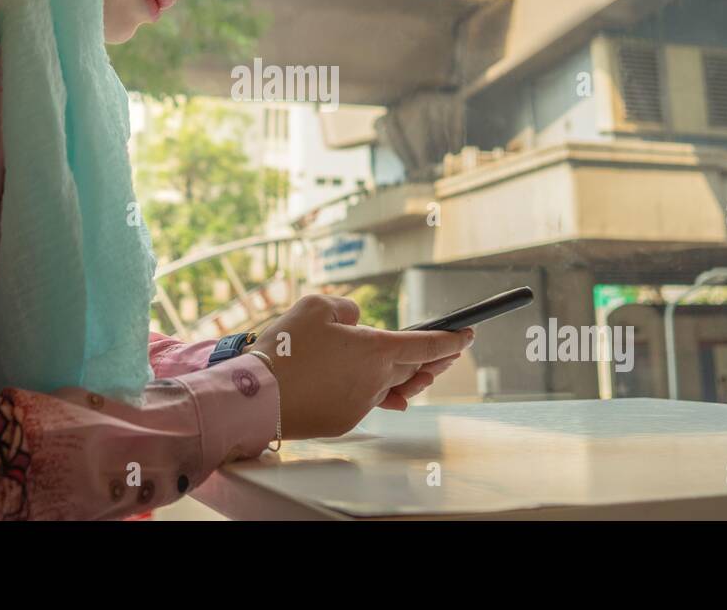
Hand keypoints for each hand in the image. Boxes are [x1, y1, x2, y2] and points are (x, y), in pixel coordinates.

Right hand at [249, 294, 472, 439]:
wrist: (258, 395)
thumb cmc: (287, 347)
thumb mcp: (316, 306)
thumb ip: (347, 309)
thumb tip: (358, 323)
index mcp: (376, 350)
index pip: (426, 346)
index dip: (451, 340)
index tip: (468, 336)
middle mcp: (376, 381)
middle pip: (415, 370)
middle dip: (436, 361)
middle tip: (450, 354)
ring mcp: (361, 404)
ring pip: (392, 388)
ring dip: (409, 378)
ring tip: (423, 372)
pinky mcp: (344, 420)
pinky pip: (368, 402)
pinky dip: (377, 391)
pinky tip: (385, 391)